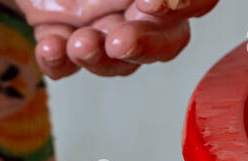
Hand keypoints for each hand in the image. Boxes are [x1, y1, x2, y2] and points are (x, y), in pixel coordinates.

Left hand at [16, 0, 220, 78]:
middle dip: (143, 46)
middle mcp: (141, 10)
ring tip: (79, 42)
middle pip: (164, 43)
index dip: (184, 5)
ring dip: (97, 57)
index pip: (197, 2)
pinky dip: (57, 60)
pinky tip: (49, 46)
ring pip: (115, 63)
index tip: (148, 1)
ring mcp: (104, 30)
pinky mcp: (65, 42)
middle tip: (120, 42)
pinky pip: (65, 66)